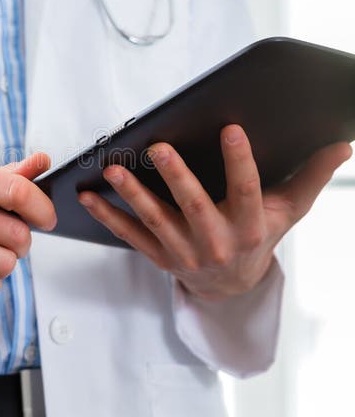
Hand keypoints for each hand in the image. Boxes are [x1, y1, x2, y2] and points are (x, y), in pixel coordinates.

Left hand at [78, 125, 351, 301]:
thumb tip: (343, 145)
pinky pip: (130, 236)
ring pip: (156, 222)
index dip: (239, 161)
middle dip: (176, 178)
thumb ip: (311, 176)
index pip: (246, 191)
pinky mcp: (159, 256)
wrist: (231, 287)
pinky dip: (108, 216)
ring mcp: (184, 253)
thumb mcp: (287, 210)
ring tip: (113, 168)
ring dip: (133, 195)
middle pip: (194, 207)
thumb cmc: (259, 237)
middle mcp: (216, 242)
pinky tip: (87, 196)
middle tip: (159, 147)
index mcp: (249, 227)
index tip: (231, 128)